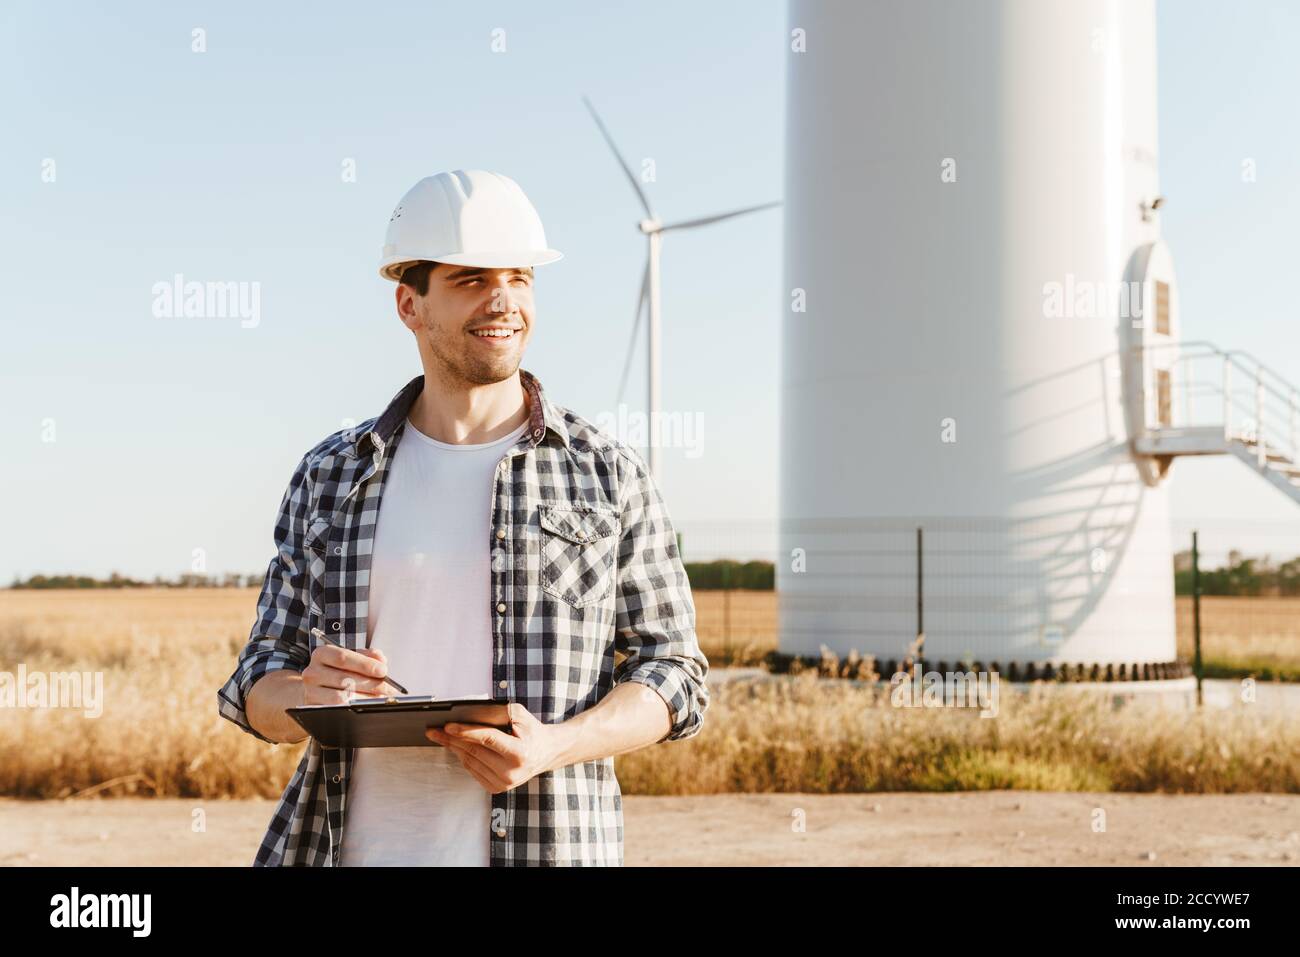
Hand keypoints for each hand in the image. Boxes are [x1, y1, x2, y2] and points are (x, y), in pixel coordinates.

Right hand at [300, 642, 392, 704]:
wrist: (314, 688)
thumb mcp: (350, 658)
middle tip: (389, 689)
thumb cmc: (336, 671)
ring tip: (381, 698)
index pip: (343, 658)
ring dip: (366, 699)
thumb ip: (366, 656)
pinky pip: (337, 710)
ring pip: (342, 698)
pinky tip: (367, 706)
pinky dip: (355, 708)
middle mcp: (312, 672)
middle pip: (345, 680)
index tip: (383, 670)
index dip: (364, 664)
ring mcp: (311, 692)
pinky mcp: (314, 709)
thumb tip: (381, 659)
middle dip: (372, 685)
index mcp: (322, 654)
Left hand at [425, 703, 564, 793]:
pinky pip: (472, 770)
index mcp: (520, 752)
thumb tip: (469, 714)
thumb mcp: (519, 715)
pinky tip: (458, 747)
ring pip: (470, 762)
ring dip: (454, 748)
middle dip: (452, 739)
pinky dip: (463, 757)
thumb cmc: (531, 731)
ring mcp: (504, 783)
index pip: (488, 740)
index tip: (448, 726)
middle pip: (474, 751)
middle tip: (434, 730)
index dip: (466, 732)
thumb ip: (496, 712)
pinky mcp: (497, 788)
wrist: (545, 753)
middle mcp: (512, 772)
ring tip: (442, 736)